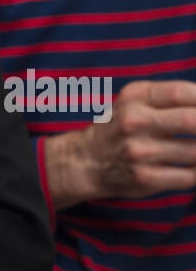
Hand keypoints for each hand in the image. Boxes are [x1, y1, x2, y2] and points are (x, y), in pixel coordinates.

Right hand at [44, 80, 195, 207]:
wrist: (86, 160)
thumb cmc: (121, 127)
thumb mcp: (135, 101)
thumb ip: (170, 98)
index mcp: (135, 96)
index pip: (181, 92)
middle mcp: (135, 121)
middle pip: (190, 119)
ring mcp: (139, 151)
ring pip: (194, 151)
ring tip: (195, 147)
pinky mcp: (145, 178)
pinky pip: (188, 176)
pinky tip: (193, 167)